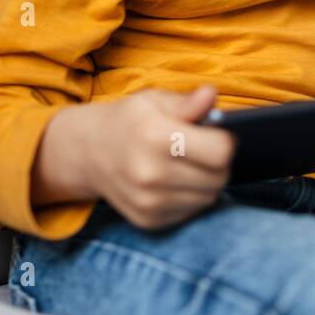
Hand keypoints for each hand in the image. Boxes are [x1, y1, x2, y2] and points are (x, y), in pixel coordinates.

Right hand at [81, 85, 235, 229]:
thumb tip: (211, 95)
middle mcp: (150, 174)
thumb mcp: (155, 100)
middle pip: (219, 177)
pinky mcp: (148, 220)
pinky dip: (191, 197)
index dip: (226, 141)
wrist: (88, 153)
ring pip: (209, 197)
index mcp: (156, 137)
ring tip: (191, 164)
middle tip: (206, 149)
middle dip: (219, 163)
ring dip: (207, 182)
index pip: (220, 151)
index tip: (218, 135)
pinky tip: (177, 181)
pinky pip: (191, 212)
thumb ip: (187, 102)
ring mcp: (148, 201)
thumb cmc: (130, 121)